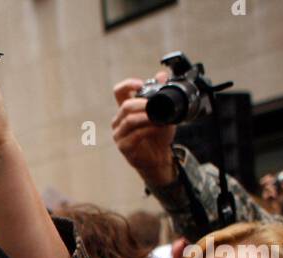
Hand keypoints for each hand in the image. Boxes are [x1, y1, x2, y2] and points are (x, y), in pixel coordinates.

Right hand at [112, 72, 177, 188]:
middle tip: (157, 104)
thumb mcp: (164, 112)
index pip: (119, 92)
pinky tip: (158, 127)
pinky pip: (135, 135)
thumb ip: (162, 94)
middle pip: (126, 106)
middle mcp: (119, 120)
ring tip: (160, 117)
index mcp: (125, 109)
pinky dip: (149, 130)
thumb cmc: (158, 135)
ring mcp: (119, 134)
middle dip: (143, 104)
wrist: (159, 157)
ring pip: (130, 120)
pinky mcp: (123, 146)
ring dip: (147, 117)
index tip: (141, 84)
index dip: (128, 85)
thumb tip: (162, 75)